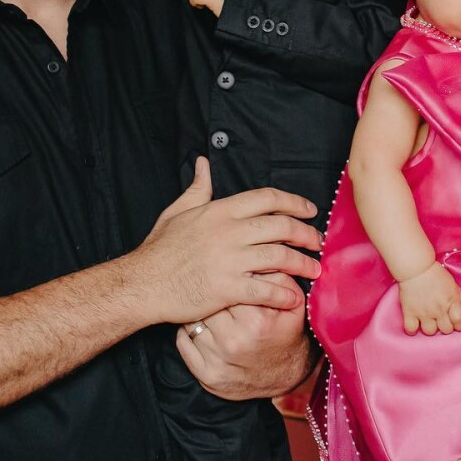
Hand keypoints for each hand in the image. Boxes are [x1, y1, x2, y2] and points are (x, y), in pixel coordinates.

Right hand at [129, 158, 321, 323]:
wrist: (143, 283)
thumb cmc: (159, 249)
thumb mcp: (177, 211)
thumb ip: (198, 188)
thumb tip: (204, 163)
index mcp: (220, 211)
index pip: (267, 198)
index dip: (294, 202)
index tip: (309, 210)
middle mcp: (229, 232)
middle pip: (281, 226)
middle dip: (306, 233)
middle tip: (317, 241)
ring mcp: (230, 260)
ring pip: (279, 257)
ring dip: (302, 263)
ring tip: (314, 269)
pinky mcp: (228, 288)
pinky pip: (265, 290)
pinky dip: (284, 294)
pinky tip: (294, 298)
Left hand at [175, 281, 313, 399]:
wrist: (286, 376)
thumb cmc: (286, 333)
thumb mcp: (293, 304)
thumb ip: (278, 278)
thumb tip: (259, 254)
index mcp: (255, 321)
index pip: (227, 287)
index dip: (227, 280)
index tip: (228, 278)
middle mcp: (233, 342)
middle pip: (206, 304)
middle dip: (211, 295)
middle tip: (215, 291)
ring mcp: (217, 361)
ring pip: (192, 321)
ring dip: (198, 313)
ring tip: (210, 309)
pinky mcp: (206, 376)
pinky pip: (184, 343)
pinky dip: (189, 332)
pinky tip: (204, 328)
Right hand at [397, 262, 460, 335]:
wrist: (416, 267)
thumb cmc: (435, 273)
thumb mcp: (452, 282)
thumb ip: (460, 296)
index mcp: (451, 301)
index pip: (460, 322)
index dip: (460, 324)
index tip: (457, 321)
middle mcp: (438, 309)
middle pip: (446, 330)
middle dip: (446, 326)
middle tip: (442, 318)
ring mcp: (424, 312)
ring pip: (430, 332)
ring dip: (430, 327)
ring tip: (429, 320)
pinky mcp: (409, 312)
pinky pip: (411, 329)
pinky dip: (412, 330)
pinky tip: (415, 324)